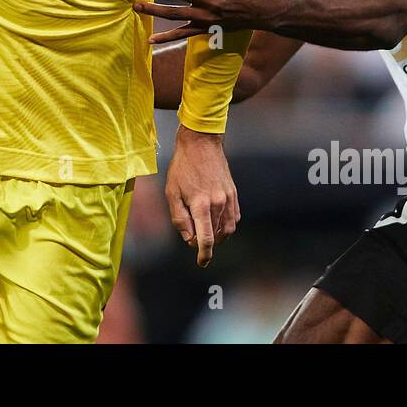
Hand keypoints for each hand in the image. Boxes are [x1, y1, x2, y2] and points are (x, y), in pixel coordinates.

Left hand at [165, 124, 239, 266]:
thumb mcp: (172, 192)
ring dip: (218, 236)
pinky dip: (227, 225)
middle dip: (206, 243)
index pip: (206, 239)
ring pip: (228, 229)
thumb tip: (189, 239)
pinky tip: (216, 221)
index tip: (202, 262)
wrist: (201, 144)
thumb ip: (180, 218)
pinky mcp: (234, 193)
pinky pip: (234, 217)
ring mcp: (228, 198)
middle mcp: (218, 203)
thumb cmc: (182, 168)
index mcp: (200, 205)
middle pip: (217, 236)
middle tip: (194, 238)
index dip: (204, 255)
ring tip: (205, 230)